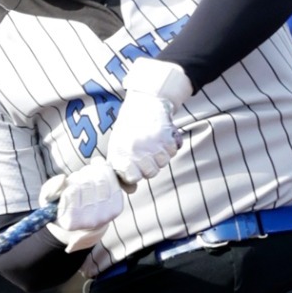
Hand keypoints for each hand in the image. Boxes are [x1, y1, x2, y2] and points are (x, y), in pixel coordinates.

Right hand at [40, 162, 124, 251]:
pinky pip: (113, 182)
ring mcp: (105, 214)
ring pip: (100, 180)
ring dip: (93, 171)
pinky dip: (106, 170)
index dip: (70, 183)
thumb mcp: (48, 202)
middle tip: (79, 177)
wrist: (84, 225)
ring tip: (88, 175)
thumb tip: (62, 178)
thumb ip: (49, 190)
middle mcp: (90, 220)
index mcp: (70, 222)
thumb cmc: (64, 209)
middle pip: (86, 184)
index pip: (71, 193)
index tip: (69, 184)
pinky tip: (100, 169)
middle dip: (81, 175)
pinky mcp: (117, 207)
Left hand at [107, 58, 191, 187]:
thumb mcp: (118, 146)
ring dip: (161, 155)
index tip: (134, 166)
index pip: (132, 178)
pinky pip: (173, 151)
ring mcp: (152, 143)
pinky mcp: (167, 136)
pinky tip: (162, 136)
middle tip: (145, 152)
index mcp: (121, 152)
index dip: (135, 174)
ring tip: (153, 142)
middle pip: (151, 173)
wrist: (145, 101)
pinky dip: (171, 146)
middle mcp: (136, 149)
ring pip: (163, 163)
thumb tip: (131, 191)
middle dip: (150, 166)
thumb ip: (121, 169)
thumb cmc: (129, 128)